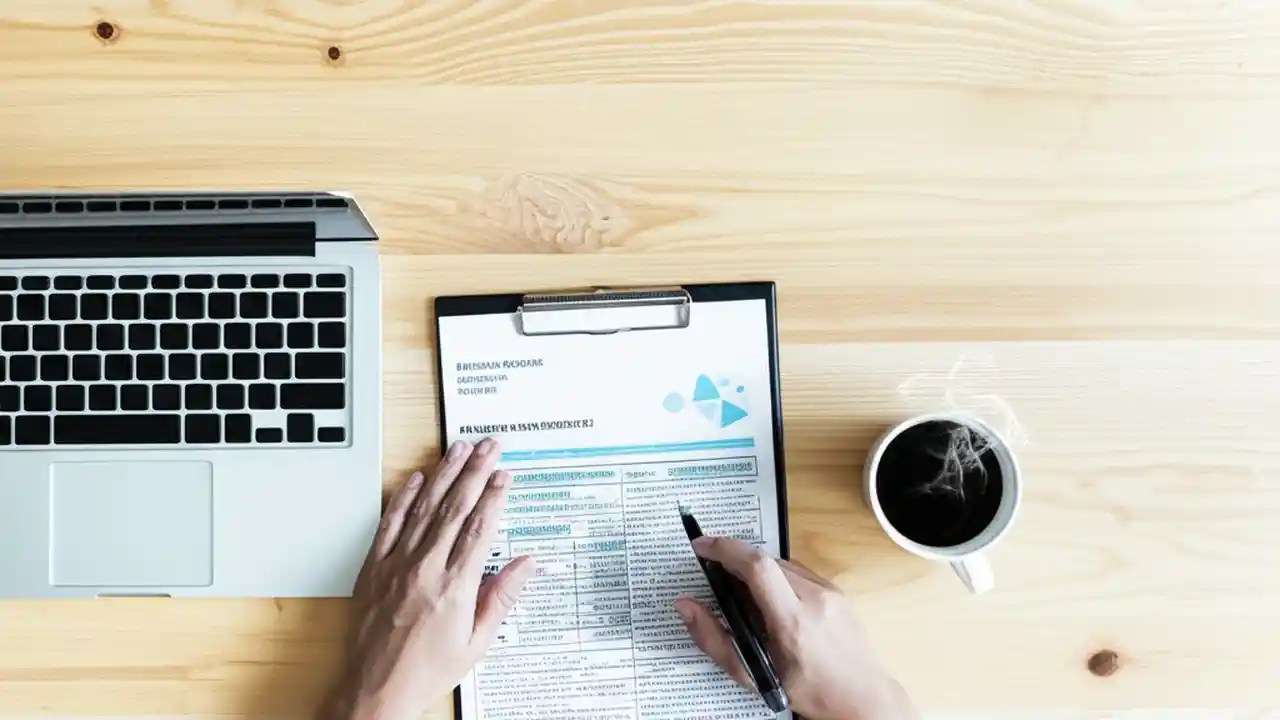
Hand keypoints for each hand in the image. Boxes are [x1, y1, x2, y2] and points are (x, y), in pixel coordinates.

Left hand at [321, 438, 535, 719]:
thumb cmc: (426, 671)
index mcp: (455, 586)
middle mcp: (425, 568)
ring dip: (443, 474)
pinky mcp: (373, 569)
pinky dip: (402, 499)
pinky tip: (414, 479)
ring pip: (423, 508)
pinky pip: (389, 524)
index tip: (504, 474)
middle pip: (455, 507)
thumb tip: (527, 565)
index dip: (494, 496)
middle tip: (488, 446)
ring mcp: (396, 565)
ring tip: (457, 449)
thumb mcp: (477, 641)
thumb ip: (501, 597)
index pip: (480, 527)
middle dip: (474, 471)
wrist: (375, 690)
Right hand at [675, 537, 916, 719]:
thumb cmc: (809, 692)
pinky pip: (800, 573)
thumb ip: (714, 640)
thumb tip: (686, 606)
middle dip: (737, 563)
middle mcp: (816, 599)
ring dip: (759, 572)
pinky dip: (780, 580)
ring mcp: (831, 592)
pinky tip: (775, 604)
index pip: (757, 566)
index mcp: (793, 621)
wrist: (862, 698)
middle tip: (718, 579)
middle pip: (766, 561)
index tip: (702, 547)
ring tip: (748, 599)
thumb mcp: (754, 674)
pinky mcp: (839, 591)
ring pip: (783, 564)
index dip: (725, 549)